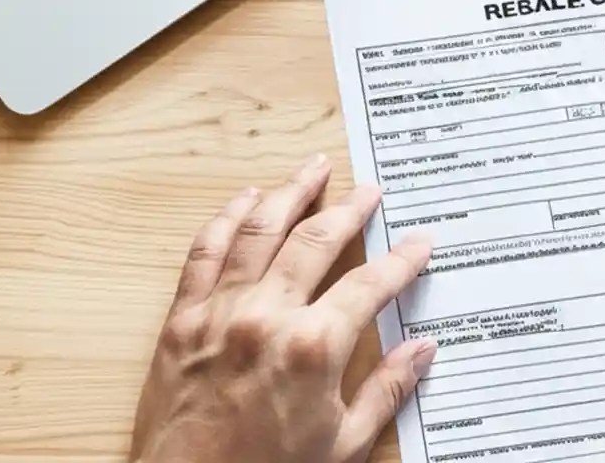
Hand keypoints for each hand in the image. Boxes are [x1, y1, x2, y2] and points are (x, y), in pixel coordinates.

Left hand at [130, 155, 434, 462]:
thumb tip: (423, 352)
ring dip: (289, 194)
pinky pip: (204, 253)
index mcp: (313, 347)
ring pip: (259, 231)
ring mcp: (219, 313)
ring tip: (310, 169)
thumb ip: (387, 390)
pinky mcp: (181, 320)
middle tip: (369, 191)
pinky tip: (244, 201)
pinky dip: (226, 219)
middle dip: (348, 209)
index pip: (371, 285)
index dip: (402, 260)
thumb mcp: (344, 445)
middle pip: (315, 241)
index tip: (419, 243)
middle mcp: (266, 317)